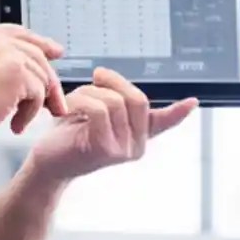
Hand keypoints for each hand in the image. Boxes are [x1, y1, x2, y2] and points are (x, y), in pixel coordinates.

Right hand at [0, 24, 68, 147]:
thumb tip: (34, 68)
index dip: (40, 43)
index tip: (55, 52)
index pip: (18, 33)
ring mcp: (4, 51)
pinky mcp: (16, 70)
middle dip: (48, 82)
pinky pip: (39, 93)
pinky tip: (14, 123)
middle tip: (55, 105)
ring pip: (41, 75)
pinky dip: (30, 113)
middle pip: (36, 54)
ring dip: (34, 103)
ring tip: (17, 120)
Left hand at [27, 67, 198, 182]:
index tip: (193, 102)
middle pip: (137, 99)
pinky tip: (67, 107)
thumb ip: (113, 105)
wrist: (47, 164)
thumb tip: (123, 86)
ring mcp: (123, 150)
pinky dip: (80, 100)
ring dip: (89, 91)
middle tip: (95, 75)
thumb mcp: (92, 116)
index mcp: (137, 137)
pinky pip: (99, 110)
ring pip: (115, 102)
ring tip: (73, 100)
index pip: (162, 121)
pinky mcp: (105, 150)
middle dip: (114, 80)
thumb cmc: (67, 136)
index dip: (177, 112)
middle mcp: (136, 147)